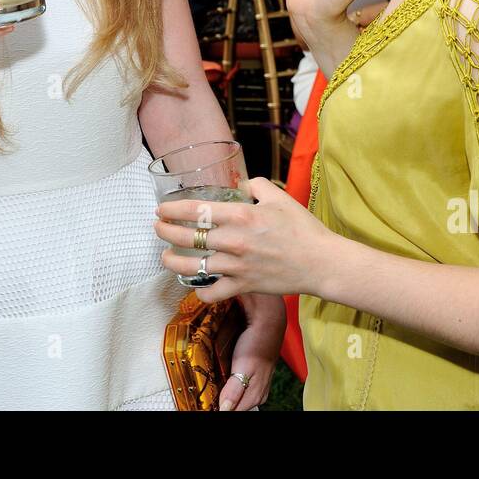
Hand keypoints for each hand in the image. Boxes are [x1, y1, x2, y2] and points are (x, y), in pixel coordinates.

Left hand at [155, 177, 338, 299]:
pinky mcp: (244, 285)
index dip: (172, 210)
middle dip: (165, 232)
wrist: (321, 261)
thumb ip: (256, 186)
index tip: (161, 209)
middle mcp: (234, 241)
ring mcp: (237, 266)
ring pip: (192, 267)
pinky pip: (213, 293)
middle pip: (187, 237)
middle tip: (157, 228)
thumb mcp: (279, 197)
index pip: (196, 210)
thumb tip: (241, 185)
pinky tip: (196, 285)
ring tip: (165, 257)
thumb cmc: (302, 228)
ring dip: (172, 261)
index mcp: (241, 215)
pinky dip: (201, 291)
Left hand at [217, 292, 285, 411]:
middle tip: (206, 394)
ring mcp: (257, 384)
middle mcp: (258, 393)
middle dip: (220, 402)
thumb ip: (234, 390)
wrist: (267, 321)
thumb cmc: (256, 342)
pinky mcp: (254, 374)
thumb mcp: (243, 367)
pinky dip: (228, 384)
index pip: (232, 411)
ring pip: (236, 397)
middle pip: (235, 406)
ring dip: (223, 393)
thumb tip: (224, 410)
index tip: (205, 402)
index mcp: (255, 395)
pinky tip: (222, 377)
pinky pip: (239, 386)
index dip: (218, 407)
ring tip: (210, 386)